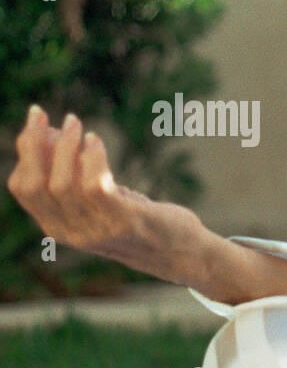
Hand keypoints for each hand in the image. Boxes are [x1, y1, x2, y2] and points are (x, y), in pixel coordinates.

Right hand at [6, 104, 209, 285]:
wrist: (182, 253)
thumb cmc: (139, 220)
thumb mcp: (100, 201)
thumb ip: (75, 177)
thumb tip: (50, 134)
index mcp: (58, 228)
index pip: (23, 189)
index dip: (25, 152)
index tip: (38, 124)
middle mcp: (71, 233)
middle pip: (35, 186)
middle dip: (33, 144)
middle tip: (42, 114)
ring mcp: (97, 231)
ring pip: (62, 185)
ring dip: (65, 147)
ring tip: (75, 124)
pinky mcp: (124, 223)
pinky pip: (95, 187)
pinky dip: (92, 158)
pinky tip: (95, 140)